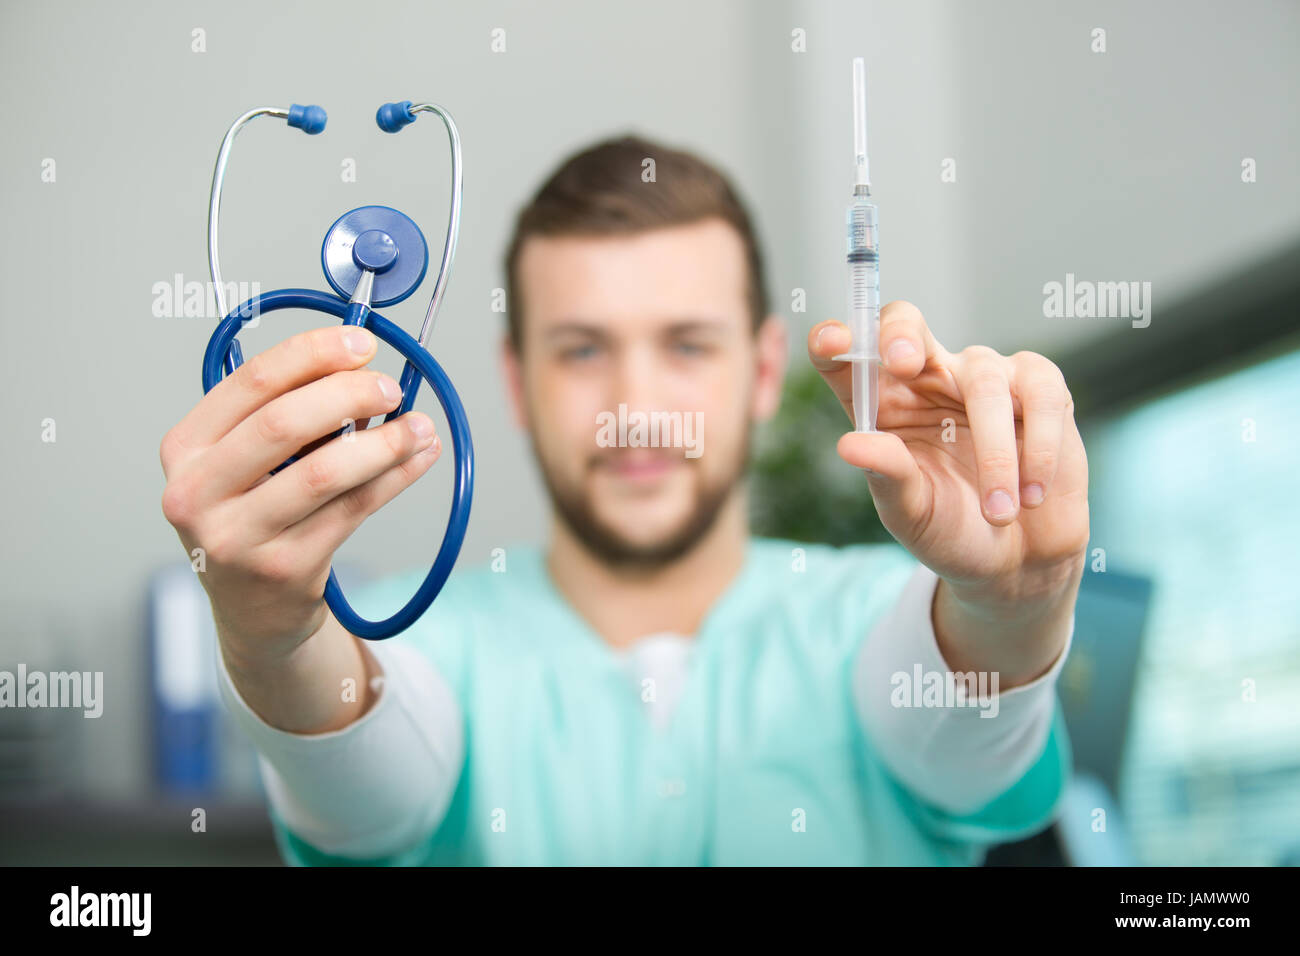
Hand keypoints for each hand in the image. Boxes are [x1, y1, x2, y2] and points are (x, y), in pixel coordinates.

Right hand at [160, 326, 441, 668]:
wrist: (252, 609)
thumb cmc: (253, 515)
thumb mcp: (246, 461)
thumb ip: (288, 411)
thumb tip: (362, 363)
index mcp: (184, 448)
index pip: (251, 382)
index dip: (313, 354)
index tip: (360, 342)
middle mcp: (196, 493)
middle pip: (284, 423)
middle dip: (349, 395)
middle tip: (391, 387)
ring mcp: (236, 537)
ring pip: (324, 473)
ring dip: (383, 442)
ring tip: (419, 426)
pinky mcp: (283, 568)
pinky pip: (353, 510)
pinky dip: (395, 477)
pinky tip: (419, 457)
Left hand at [809, 303, 1089, 677]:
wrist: (1016, 559)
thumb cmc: (951, 528)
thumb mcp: (910, 511)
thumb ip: (887, 475)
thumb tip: (852, 444)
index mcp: (882, 403)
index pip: (849, 356)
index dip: (835, 341)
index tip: (830, 344)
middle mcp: (926, 377)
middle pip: (905, 322)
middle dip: (901, 335)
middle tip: (903, 362)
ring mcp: (983, 376)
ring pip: (983, 379)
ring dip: (995, 453)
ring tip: (999, 512)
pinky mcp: (1038, 387)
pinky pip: (1040, 390)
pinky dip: (1039, 448)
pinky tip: (1031, 493)